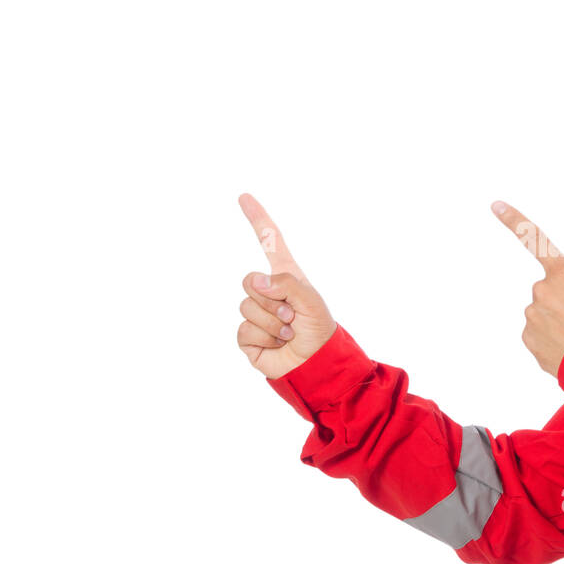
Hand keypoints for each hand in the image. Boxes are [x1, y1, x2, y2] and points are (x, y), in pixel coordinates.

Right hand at [237, 193, 336, 378]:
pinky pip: (244, 330)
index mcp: (286, 277)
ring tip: (289, 332)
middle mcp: (268, 292)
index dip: (258, 219)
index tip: (244, 197)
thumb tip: (257, 282)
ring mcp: (255, 313)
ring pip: (247, 307)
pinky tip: (277, 345)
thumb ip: (287, 284)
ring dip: (273, 323)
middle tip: (293, 317)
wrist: (316, 365)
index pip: (270, 242)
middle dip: (274, 300)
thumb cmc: (319, 331)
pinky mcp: (247, 336)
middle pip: (250, 280)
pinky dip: (265, 339)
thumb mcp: (312, 302)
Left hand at [492, 200, 563, 377]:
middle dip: (561, 304)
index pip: (534, 239)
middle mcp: (541, 289)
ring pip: (542, 316)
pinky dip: (550, 342)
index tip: (495, 205)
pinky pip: (538, 336)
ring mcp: (532, 315)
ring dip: (556, 325)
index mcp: (563, 272)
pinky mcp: (528, 338)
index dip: (513, 220)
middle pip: (547, 292)